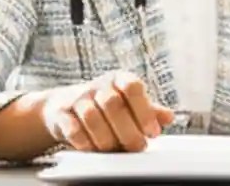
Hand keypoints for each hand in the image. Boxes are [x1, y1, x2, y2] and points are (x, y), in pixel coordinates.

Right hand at [40, 71, 174, 152]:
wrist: (65, 107)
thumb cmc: (106, 107)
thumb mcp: (130, 105)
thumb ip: (149, 111)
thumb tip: (168, 117)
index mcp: (119, 79)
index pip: (132, 87)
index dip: (144, 110)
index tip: (152, 132)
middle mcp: (98, 85)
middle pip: (113, 104)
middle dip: (127, 130)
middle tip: (137, 147)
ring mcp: (78, 97)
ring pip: (92, 117)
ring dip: (107, 138)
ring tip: (116, 150)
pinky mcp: (61, 112)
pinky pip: (73, 128)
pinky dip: (86, 142)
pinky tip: (95, 150)